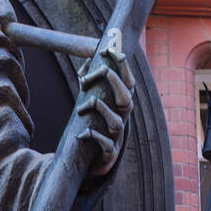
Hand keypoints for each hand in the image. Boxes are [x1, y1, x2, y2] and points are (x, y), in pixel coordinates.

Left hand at [75, 46, 133, 176]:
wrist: (94, 161)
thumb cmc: (95, 126)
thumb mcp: (90, 103)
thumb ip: (89, 82)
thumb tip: (87, 61)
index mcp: (120, 106)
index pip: (128, 82)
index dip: (122, 65)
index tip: (111, 50)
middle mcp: (122, 119)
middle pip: (127, 98)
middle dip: (115, 81)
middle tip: (100, 71)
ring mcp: (117, 136)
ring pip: (118, 121)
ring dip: (100, 109)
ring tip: (82, 107)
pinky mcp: (109, 153)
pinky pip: (106, 144)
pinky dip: (93, 136)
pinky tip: (82, 134)